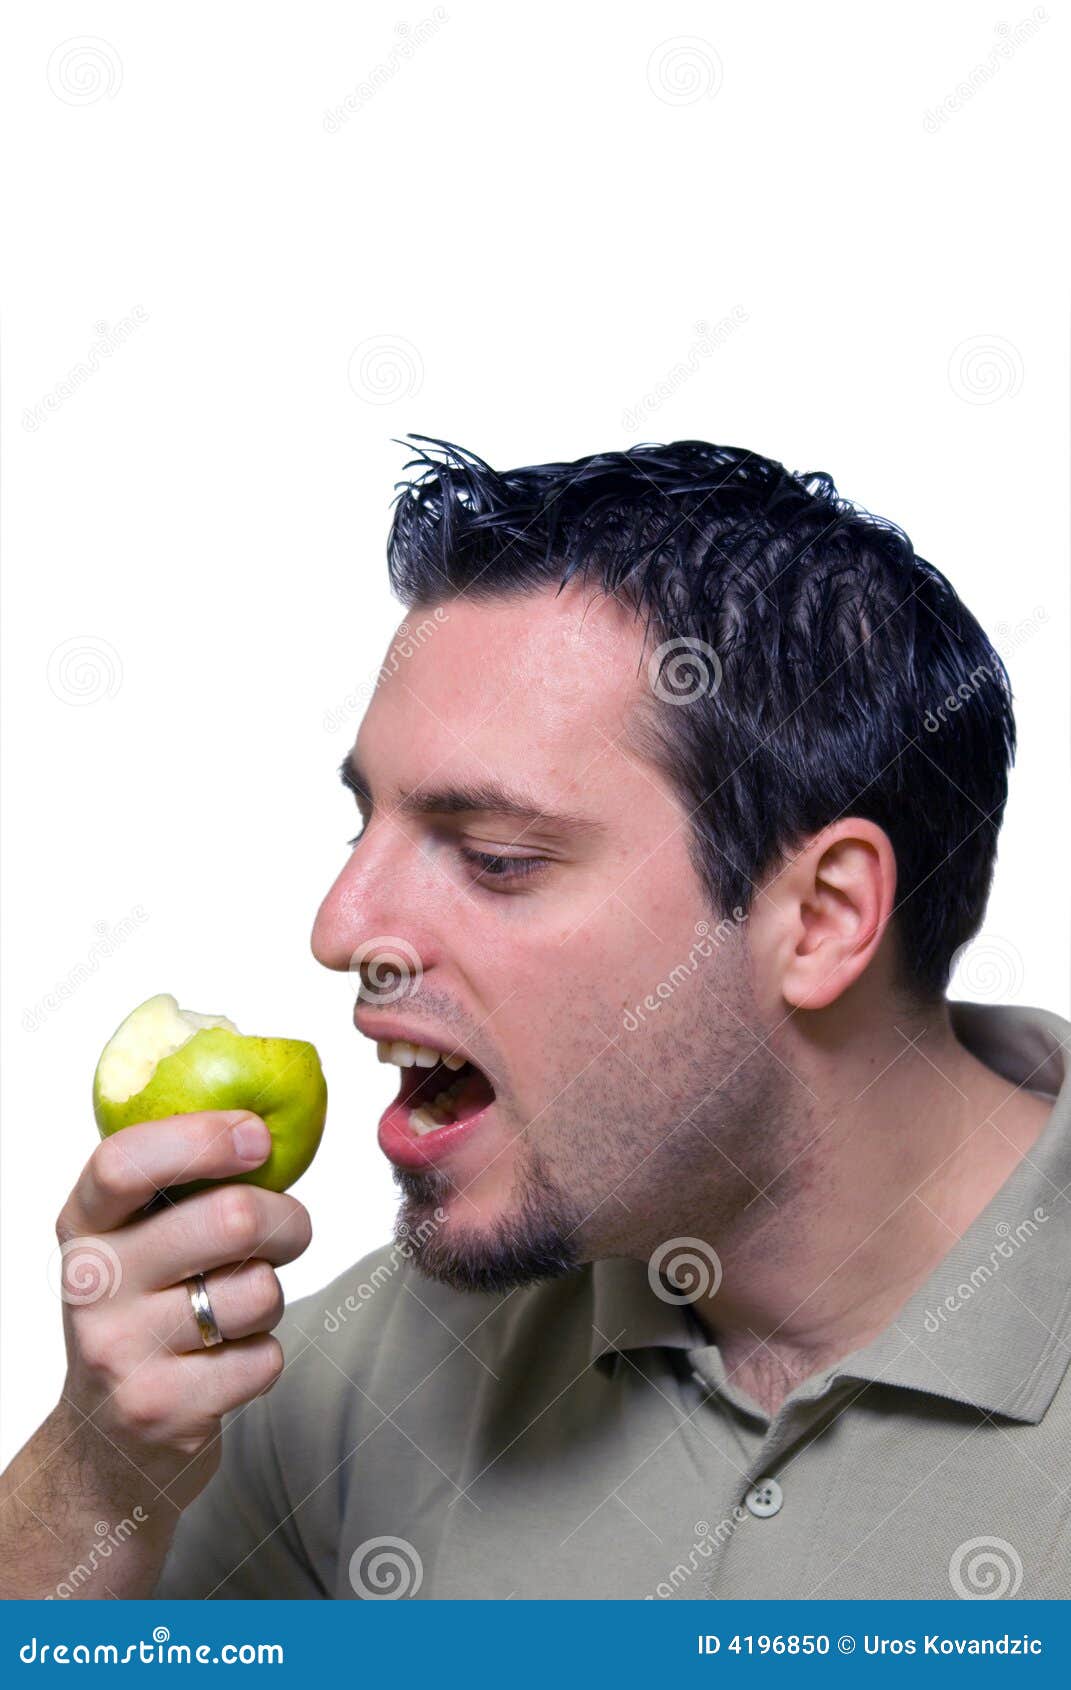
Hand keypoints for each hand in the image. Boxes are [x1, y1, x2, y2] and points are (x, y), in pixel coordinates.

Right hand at [53, 1110, 311, 1503]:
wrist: (104, 1442)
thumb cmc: (142, 1312)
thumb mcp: (132, 1241)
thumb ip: (179, 1184)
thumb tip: (266, 1120)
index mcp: (84, 1226)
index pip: (124, 1161)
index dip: (203, 1138)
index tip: (259, 1135)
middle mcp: (92, 1286)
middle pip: (229, 1219)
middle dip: (285, 1220)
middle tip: (288, 1230)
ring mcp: (121, 1352)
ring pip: (258, 1291)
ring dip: (272, 1295)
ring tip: (237, 1308)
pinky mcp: (163, 1410)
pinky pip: (264, 1358)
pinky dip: (264, 1356)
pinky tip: (224, 1363)